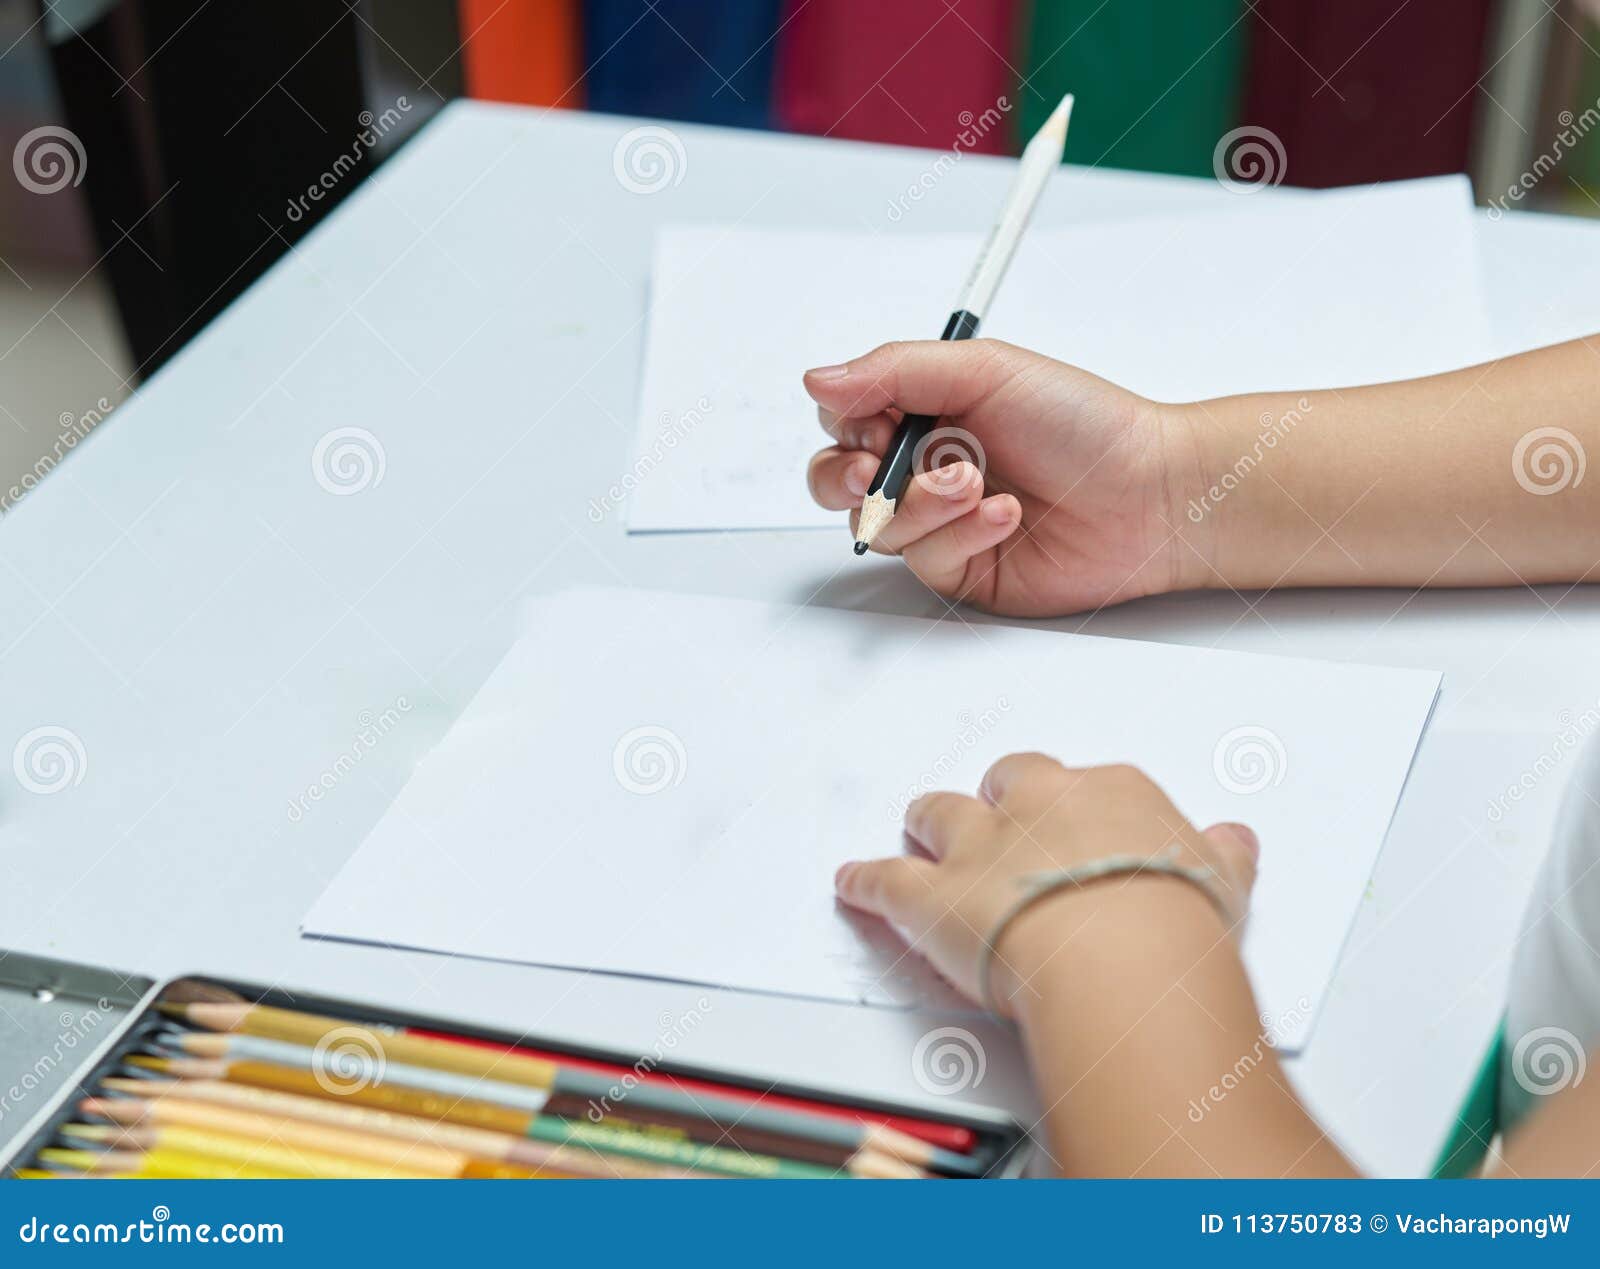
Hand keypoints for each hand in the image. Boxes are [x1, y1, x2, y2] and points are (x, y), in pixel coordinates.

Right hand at [804, 340, 1203, 616]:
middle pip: (838, 483)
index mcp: (929, 413)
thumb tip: (818, 379)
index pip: (847, 424)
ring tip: (975, 483)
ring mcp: (942, 524)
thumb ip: (895, 370)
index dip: (846, 428)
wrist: (1151, 492)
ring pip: (878, 526)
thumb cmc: (1085, 424)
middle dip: (845, 477)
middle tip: (873, 471)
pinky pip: (925, 561)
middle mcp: (926, 469)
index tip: (873, 423)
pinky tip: (1006, 516)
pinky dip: (960, 534)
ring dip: (920, 503)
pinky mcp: (964, 570)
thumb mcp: (985, 371)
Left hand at [834, 754, 1258, 1016]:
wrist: (1122, 955)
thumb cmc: (1174, 918)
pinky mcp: (928, 897)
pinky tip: (851, 882)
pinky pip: (883, 880)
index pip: (1079, 782)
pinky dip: (863, 882)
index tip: (1070, 826)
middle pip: (1001, 783)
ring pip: (937, 814)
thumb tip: (1235, 839)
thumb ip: (1221, 854)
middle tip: (995, 821)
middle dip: (994, 800)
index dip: (1068, 808)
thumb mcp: (1222, 880)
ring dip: (927, 825)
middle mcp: (1035, 806)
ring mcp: (977, 847)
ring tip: (919, 829)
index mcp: (1106, 792)